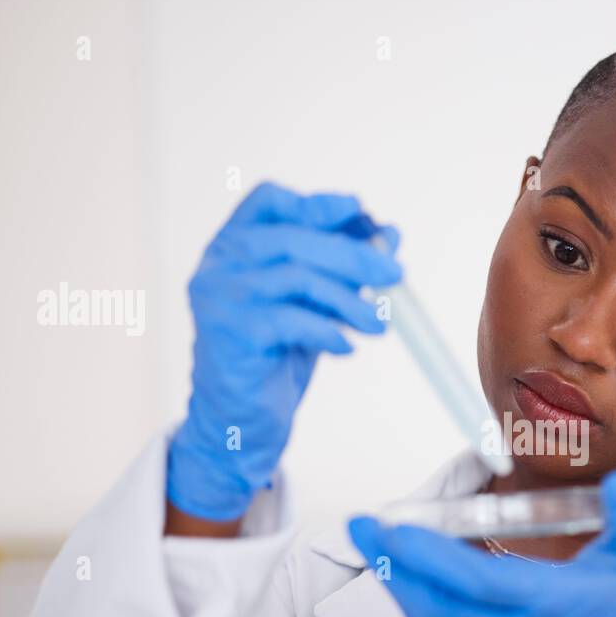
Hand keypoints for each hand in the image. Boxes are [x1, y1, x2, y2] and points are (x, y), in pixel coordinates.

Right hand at [167, 181, 402, 520]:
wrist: (241, 416)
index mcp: (233, 245)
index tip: (359, 210)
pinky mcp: (230, 332)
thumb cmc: (277, 354)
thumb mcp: (314, 303)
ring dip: (349, 299)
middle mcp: (219, 263)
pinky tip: (346, 346)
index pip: (267, 200)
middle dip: (353, 254)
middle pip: (294, 239)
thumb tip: (390, 234)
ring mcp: (219, 296)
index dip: (315, 202)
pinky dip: (327, 331)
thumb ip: (343, 266)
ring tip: (379, 324)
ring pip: (297, 278)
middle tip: (396, 273)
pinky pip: (290, 321)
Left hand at [347, 470, 615, 616]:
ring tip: (368, 538)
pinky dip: (408, 589)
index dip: (432, 558)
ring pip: (428, 613)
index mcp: (542, 600)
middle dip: (392, 562)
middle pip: (435, 599)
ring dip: (393, 576)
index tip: (397, 529)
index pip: (475, 581)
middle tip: (359, 523)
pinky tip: (394, 562)